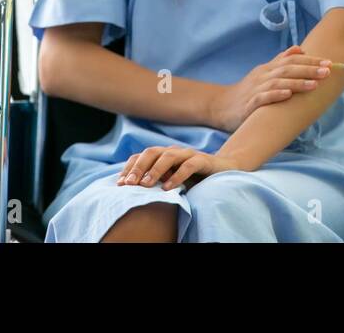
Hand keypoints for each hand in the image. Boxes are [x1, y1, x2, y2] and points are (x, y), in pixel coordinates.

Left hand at [115, 146, 246, 192]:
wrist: (224, 171)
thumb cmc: (194, 178)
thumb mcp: (171, 180)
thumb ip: (156, 182)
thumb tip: (133, 193)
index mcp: (162, 155)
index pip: (140, 156)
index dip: (129, 168)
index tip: (119, 183)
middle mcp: (173, 151)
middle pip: (150, 153)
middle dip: (137, 168)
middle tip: (128, 184)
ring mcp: (188, 154)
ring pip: (167, 157)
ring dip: (154, 171)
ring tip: (145, 185)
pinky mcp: (202, 160)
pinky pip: (188, 165)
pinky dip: (177, 176)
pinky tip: (168, 188)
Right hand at [206, 44, 332, 132]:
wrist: (221, 107)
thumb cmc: (247, 91)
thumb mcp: (263, 73)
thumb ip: (280, 61)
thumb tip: (300, 48)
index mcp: (268, 68)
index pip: (291, 60)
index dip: (310, 60)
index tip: (329, 62)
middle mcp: (262, 76)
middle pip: (287, 69)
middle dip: (309, 69)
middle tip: (328, 71)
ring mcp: (255, 90)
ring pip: (278, 83)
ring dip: (297, 82)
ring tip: (314, 84)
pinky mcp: (249, 105)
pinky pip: (263, 98)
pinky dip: (275, 95)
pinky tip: (287, 95)